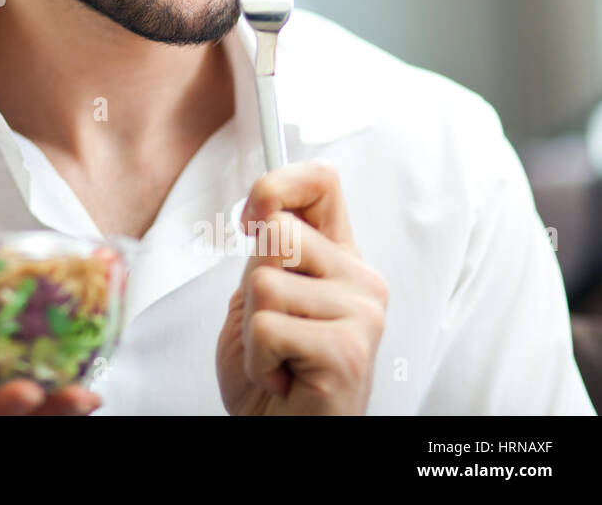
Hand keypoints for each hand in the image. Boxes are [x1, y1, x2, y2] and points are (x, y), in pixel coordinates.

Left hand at [215, 160, 388, 414]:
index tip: (250, 219)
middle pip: (279, 233)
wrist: (281, 431)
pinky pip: (268, 328)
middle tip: (272, 326)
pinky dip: (260, 359)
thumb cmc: (273, 370)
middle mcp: (361, 279)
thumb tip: (263, 205)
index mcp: (340, 258)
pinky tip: (285, 376)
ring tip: (279, 354)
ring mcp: (362, 312)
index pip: (322, 182)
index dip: (277, 185)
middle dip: (253, 285)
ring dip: (253, 329)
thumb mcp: (260, 296)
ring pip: (265, 283)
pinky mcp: (349, 349)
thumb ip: (269, 251)